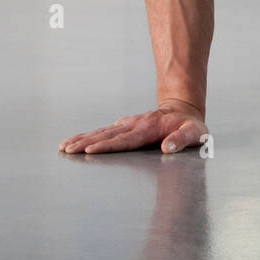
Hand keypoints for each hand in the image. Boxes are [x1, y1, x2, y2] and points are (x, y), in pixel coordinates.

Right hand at [58, 100, 207, 154]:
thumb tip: (168, 148)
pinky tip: (74, 141)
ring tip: (64, 146)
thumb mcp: (195, 133)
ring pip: (101, 132)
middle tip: (68, 150)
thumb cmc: (190, 126)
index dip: (107, 146)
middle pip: (107, 135)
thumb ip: (182, 140)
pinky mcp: (123, 126)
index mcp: (149, 128)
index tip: (90, 151)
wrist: (183, 109)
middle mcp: (134, 125)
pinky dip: (87, 136)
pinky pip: (102, 131)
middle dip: (86, 143)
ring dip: (82, 139)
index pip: (125, 140)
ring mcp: (128, 124)